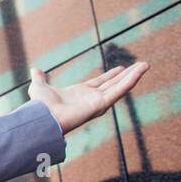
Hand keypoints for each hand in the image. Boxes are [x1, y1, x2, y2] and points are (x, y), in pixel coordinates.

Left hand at [29, 62, 148, 135]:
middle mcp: (91, 98)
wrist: (43, 116)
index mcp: (80, 93)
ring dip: (134, 75)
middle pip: (114, 83)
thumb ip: (39, 78)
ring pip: (120, 86)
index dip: (111, 75)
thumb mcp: (39, 87)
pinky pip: (119, 90)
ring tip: (146, 65)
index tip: (121, 68)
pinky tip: (139, 72)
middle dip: (127, 74)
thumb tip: (34, 70)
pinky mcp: (102, 104)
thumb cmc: (40, 106)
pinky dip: (130, 80)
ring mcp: (98, 101)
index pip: (100, 82)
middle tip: (140, 65)